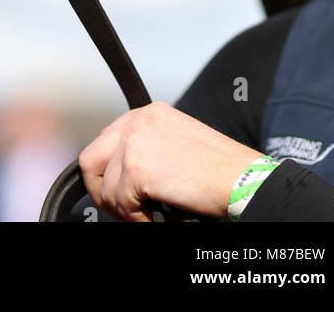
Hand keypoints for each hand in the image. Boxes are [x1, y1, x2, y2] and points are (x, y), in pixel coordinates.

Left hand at [78, 101, 264, 221]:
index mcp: (148, 114)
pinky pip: (120, 203)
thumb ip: (147, 148)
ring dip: (122, 210)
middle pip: (92, 160)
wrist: (242, 180)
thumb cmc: (219, 171)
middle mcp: (138, 121)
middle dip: (102, 192)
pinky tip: (155, 220)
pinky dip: (135, 219)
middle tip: (124, 212)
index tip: (118, 196)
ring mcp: (135, 141)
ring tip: (146, 217)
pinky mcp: (137, 166)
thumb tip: (120, 175)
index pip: (105, 143)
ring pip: (104, 187)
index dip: (107, 175)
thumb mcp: (176, 145)